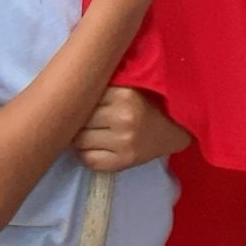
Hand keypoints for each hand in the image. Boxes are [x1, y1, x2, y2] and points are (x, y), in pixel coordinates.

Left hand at [71, 86, 191, 173]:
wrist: (176, 128)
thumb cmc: (149, 102)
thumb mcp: (130, 86)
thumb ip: (105, 83)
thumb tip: (69, 87)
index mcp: (125, 93)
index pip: (83, 99)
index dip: (84, 102)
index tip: (90, 103)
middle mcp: (124, 117)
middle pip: (78, 121)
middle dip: (81, 121)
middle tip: (93, 120)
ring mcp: (124, 142)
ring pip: (79, 142)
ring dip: (83, 139)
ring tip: (97, 134)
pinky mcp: (123, 162)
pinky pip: (88, 160)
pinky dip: (89, 155)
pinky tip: (102, 148)